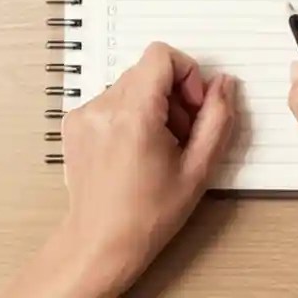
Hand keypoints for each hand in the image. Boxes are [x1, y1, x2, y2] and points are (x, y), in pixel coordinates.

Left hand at [4, 43, 235, 297]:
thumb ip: (218, 118)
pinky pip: (112, 100)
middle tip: (182, 134)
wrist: (101, 243)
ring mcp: (84, 114)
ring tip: (159, 146)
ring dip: (153, 105)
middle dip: (173, 94)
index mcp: (134, 115)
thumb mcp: (198, 168)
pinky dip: (130, 115)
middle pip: (148, 70)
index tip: (193, 106)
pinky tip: (137, 149)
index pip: (162, 55)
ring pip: (132, 84)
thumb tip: (223, 84)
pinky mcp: (74, 123)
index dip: (187, 74)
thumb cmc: (148, 215)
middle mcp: (103, 107)